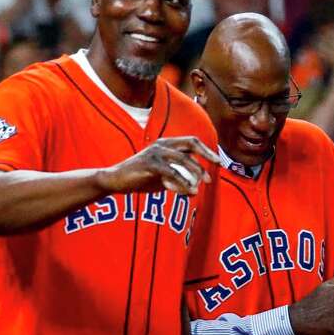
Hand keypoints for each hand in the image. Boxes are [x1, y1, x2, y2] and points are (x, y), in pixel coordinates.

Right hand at [97, 137, 220, 196]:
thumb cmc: (139, 179)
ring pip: (183, 160)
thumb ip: (177, 180)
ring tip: (201, 186)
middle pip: (191, 144)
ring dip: (195, 173)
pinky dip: (183, 184)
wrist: (115, 180)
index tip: (218, 161)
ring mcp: (155, 152)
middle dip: (206, 156)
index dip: (206, 151)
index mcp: (166, 144)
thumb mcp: (162, 179)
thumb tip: (194, 189)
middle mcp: (162, 144)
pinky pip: (172, 173)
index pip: (191, 142)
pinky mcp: (150, 164)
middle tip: (215, 171)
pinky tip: (190, 192)